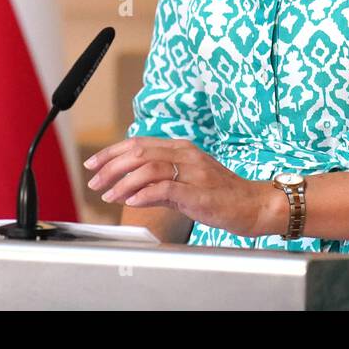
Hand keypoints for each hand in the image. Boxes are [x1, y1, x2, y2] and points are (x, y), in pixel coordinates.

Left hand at [83, 137, 281, 237]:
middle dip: (111, 167)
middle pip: (139, 151)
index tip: (93, 165)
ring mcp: (194, 172)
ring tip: (109, 195)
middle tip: (95, 182)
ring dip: (123, 182)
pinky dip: (144, 194)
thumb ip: (159, 181)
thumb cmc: (222, 195)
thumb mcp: (187, 182)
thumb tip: (126, 189)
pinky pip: (166, 188)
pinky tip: (131, 202)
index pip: (139, 143)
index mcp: (182, 148)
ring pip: (148, 168)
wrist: (255, 205)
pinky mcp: (199, 192)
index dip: (112, 152)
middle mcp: (186, 154)